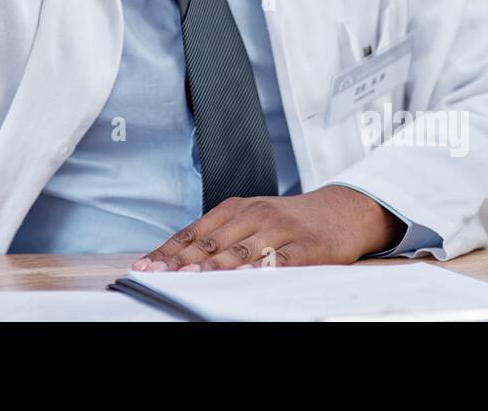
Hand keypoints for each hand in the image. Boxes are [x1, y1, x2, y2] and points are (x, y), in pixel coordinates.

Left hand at [130, 186, 405, 271]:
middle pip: (211, 241)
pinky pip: (278, 261)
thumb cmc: (290, 218)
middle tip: (158, 276)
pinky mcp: (305, 248)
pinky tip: (241, 280)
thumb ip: (221, 233)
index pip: (194, 231)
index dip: (168, 251)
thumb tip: (177, 258)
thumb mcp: (252, 216)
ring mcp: (280, 230)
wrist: (342, 209)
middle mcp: (255, 215)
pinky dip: (258, 271)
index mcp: (237, 207)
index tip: (146, 267)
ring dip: (212, 266)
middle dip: (182, 261)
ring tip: (189, 279)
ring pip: (240, 251)